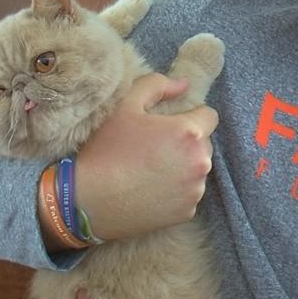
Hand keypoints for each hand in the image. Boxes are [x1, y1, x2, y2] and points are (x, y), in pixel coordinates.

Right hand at [75, 73, 218, 239]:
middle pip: (204, 144)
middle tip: (155, 147)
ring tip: (150, 170)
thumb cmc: (106, 149)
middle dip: (187, 142)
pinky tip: (150, 189)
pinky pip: (188, 195)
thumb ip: (158, 85)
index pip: (209, 116)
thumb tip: (183, 85)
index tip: (169, 124)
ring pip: (197, 170)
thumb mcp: (126, 105)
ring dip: (183, 167)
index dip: (190, 116)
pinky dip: (176, 191)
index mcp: (189, 132)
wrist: (87, 200)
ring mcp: (195, 190)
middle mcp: (200, 162)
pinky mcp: (186, 213)